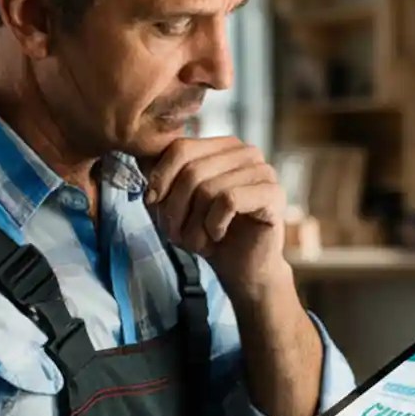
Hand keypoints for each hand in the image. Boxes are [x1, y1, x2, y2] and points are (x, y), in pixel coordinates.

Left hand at [144, 137, 287, 298]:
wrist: (242, 269)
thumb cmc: (210, 233)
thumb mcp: (176, 202)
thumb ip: (161, 176)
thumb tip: (140, 156)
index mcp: (223, 146)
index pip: (181, 147)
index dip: (160, 177)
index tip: (153, 203)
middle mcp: (246, 152)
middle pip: (192, 170)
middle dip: (175, 208)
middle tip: (176, 234)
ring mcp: (264, 171)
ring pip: (209, 188)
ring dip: (193, 224)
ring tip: (197, 241)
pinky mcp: (273, 194)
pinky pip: (229, 201)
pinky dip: (214, 224)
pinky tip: (217, 235)